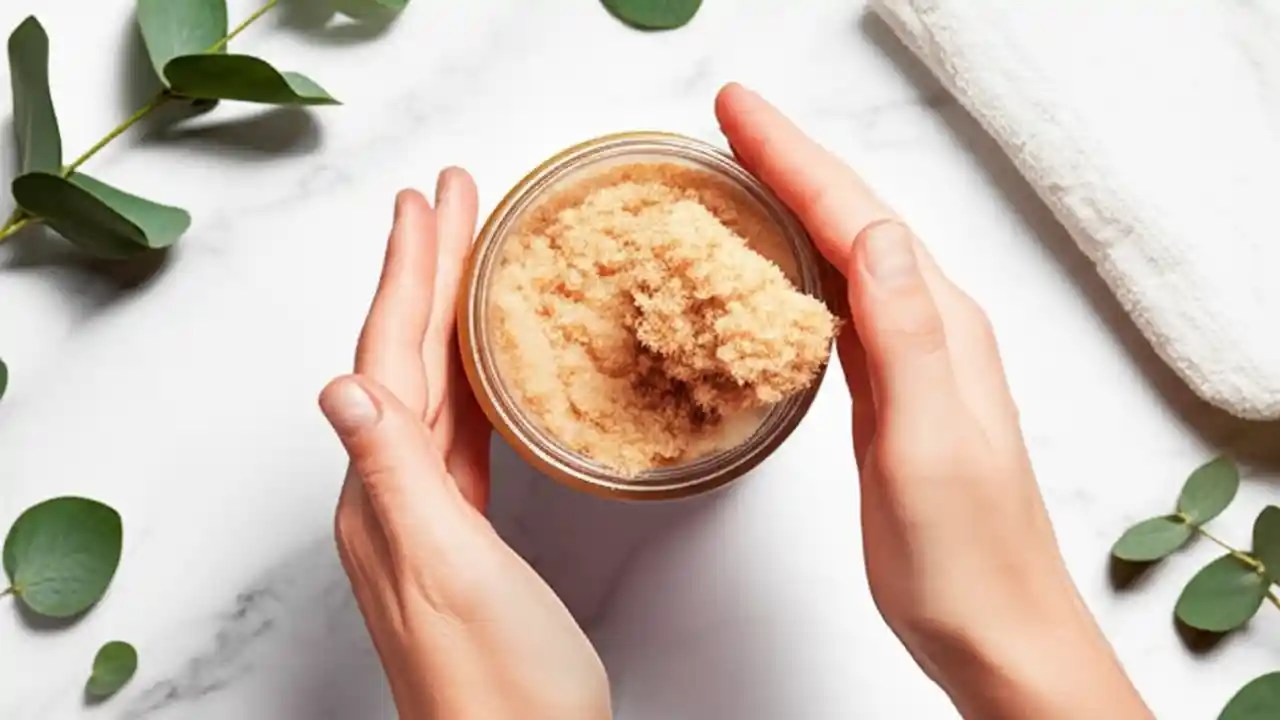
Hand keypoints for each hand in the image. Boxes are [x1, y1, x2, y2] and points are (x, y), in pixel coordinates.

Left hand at [319, 171, 610, 719]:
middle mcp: (393, 497)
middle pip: (406, 359)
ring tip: (467, 253)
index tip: (428, 203)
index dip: (410, 275)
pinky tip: (487, 366)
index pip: (389, 359)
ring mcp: (427, 516)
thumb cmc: (503, 687)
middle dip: (428, 270)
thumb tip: (343, 389)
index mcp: (385, 496)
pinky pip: (461, 432)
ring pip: (433, 388)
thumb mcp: (451, 573)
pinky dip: (472, 381)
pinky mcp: (465, 535)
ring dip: (446, 314)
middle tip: (452, 197)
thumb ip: (397, 478)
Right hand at [716, 84, 1150, 718]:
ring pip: (844, 258)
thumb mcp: (932, 445)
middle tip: (728, 120)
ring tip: (742, 171)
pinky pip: (839, 310)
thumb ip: (908, 340)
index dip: (796, 159)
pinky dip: (801, 273)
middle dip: (791, 162)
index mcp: (941, 329)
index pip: (860, 221)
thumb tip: (880, 237)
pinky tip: (778, 272)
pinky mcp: (890, 397)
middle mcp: (932, 331)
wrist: (996, 630)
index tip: (737, 113)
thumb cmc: (965, 557)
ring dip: (794, 207)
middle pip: (854, 222)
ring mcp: (912, 364)